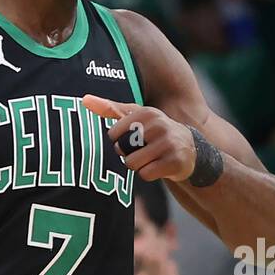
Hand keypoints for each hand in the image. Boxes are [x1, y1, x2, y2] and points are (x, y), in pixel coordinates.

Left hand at [82, 95, 196, 181]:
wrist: (190, 150)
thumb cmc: (155, 133)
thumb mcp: (135, 117)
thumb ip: (109, 108)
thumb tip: (84, 99)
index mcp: (146, 113)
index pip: (113, 135)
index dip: (119, 141)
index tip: (132, 139)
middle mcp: (158, 125)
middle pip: (122, 150)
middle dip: (129, 154)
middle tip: (143, 150)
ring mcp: (168, 144)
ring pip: (133, 164)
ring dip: (139, 166)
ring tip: (151, 158)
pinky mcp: (175, 162)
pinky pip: (146, 174)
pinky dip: (149, 174)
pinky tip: (159, 167)